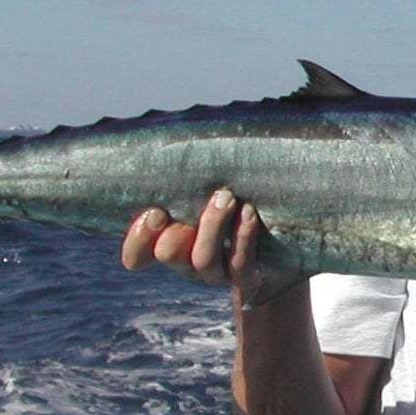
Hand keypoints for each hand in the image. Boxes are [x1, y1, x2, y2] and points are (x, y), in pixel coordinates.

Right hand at [122, 188, 276, 294]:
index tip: (155, 212)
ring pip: (203, 259)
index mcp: (168, 241)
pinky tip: (249, 212)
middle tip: (187, 204)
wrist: (279, 241)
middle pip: (168, 253)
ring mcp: (217, 273)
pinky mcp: (246, 278)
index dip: (139, 239)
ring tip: (225, 197)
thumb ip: (186, 175)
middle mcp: (187, 262)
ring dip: (212, 225)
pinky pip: (240, 264)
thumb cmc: (233, 197)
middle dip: (174, 231)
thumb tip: (170, 136)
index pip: (136, 255)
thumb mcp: (204, 188)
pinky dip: (243, 237)